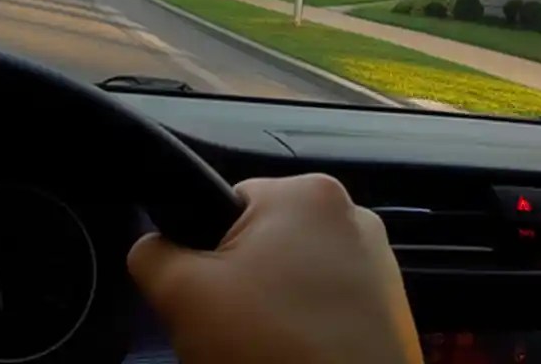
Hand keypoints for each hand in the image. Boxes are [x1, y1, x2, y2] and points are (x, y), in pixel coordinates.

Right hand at [128, 174, 420, 363]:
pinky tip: (294, 353)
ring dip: (271, 304)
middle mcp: (352, 216)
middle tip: (233, 324)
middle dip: (240, 280)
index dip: (205, 250)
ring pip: (292, 273)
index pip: (227, 203)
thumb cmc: (270, 345)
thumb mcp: (180, 292)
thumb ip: (151, 252)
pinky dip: (304, 324)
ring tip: (266, 343)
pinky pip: (324, 302)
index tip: (210, 292)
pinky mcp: (389, 308)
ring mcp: (379, 264)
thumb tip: (153, 247)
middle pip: (261, 240)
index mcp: (308, 193)